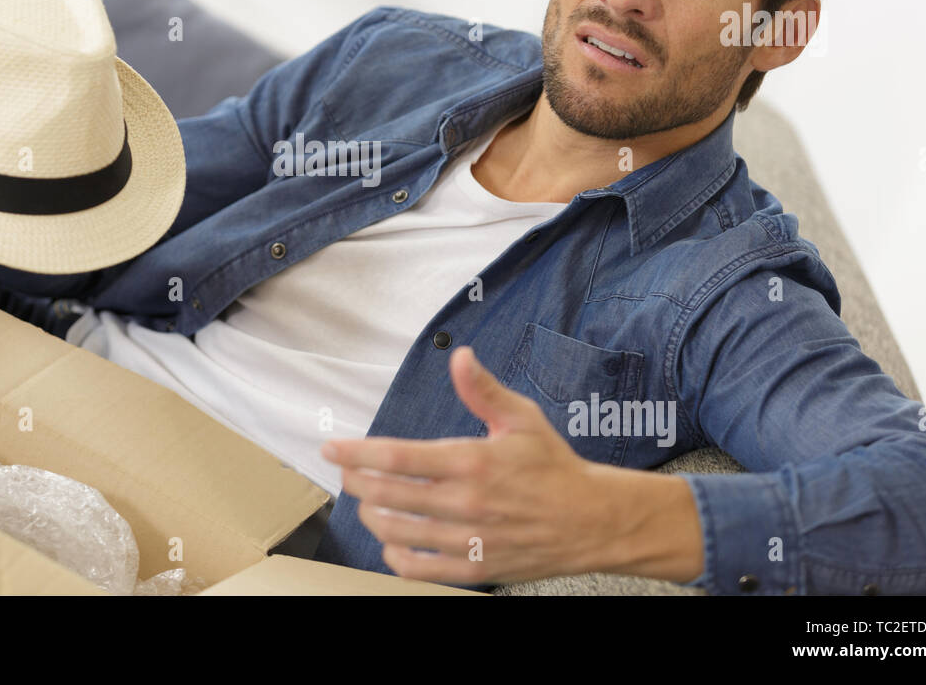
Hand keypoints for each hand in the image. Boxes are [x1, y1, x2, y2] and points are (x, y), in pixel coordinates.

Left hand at [320, 345, 616, 584]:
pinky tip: (392, 541)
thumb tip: (459, 357)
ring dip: (370, 516)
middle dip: (356, 481)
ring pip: (397, 532)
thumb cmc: (554, 467)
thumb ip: (482, 390)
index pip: (398, 457)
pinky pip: (419, 569)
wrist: (592, 520)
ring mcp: (469, 540)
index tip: (333, 448)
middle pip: (387, 495)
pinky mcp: (475, 568)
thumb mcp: (521, 418)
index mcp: (472, 461)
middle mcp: (466, 502)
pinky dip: (395, 555)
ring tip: (366, 502)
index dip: (357, 452)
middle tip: (346, 472)